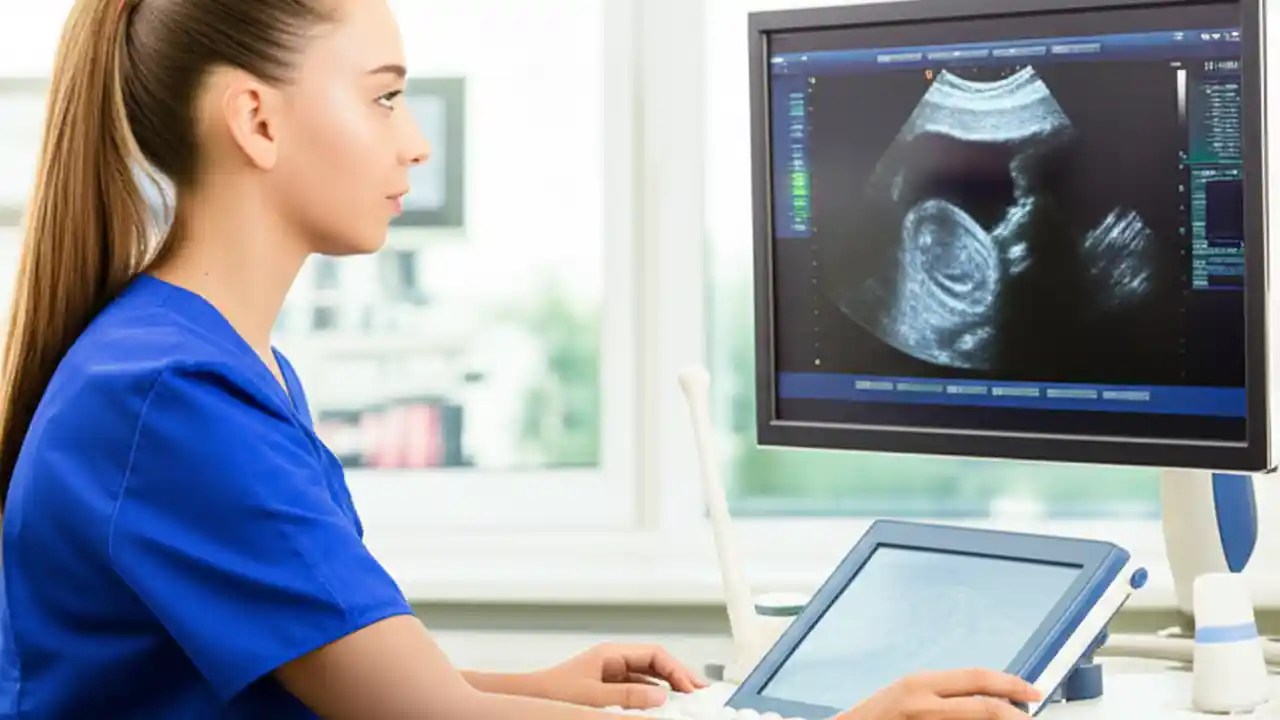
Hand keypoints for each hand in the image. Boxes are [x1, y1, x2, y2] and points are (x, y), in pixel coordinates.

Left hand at [526, 643, 709, 709]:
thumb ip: (628, 695)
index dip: (677, 670)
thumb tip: (660, 695)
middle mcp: (613, 660)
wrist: (529, 698)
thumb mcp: (594, 696)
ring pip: (649, 676)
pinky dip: (652, 695)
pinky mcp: (608, 688)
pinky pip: (638, 688)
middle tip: (699, 693)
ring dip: (668, 686)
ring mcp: (611, 673)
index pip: (655, 654)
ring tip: (687, 699)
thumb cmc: (553, 693)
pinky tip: (662, 705)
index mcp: (611, 653)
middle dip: (678, 676)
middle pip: (655, 663)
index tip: (691, 688)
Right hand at [835, 669, 1039, 719]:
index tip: (1032, 691)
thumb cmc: (878, 716)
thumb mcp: (910, 694)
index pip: (977, 679)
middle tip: (1031, 718)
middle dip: (1016, 715)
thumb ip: (945, 694)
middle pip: (985, 708)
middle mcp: (924, 705)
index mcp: (920, 684)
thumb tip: (989, 697)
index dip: (1011, 684)